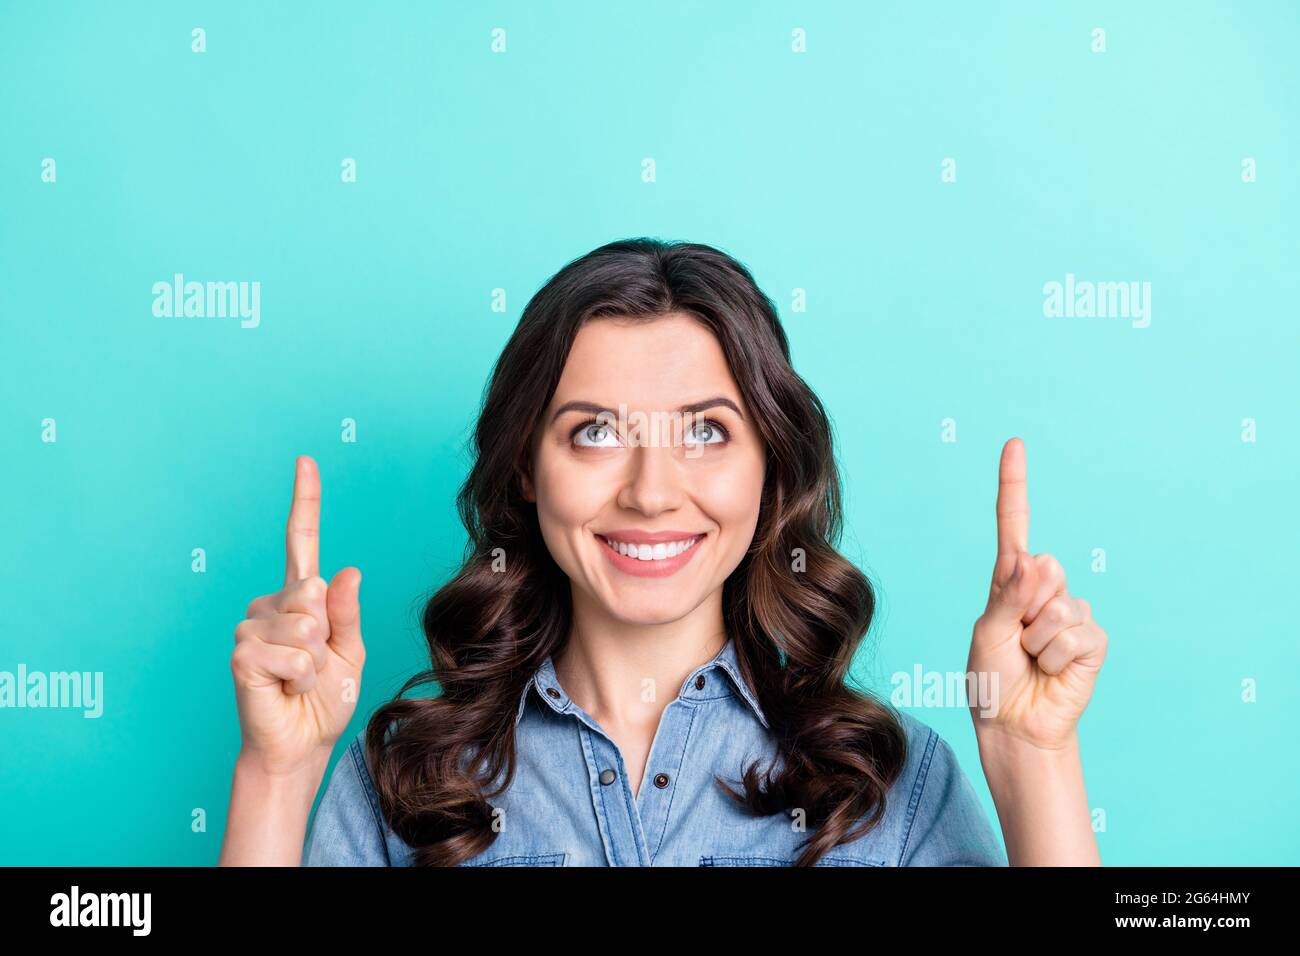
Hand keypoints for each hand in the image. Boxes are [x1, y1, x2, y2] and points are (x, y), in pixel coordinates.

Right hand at [229, 456, 364, 776]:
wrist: (302, 744)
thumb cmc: (325, 699)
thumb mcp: (350, 651)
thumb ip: (346, 613)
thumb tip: (347, 571)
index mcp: (302, 598)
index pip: (301, 541)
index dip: (304, 500)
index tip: (305, 461)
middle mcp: (272, 604)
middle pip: (313, 592)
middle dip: (326, 633)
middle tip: (314, 664)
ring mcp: (251, 627)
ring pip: (304, 625)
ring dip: (314, 661)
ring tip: (299, 679)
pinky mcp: (241, 654)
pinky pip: (290, 653)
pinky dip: (300, 675)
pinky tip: (285, 687)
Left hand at [966, 438, 1107, 751]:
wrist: (1014, 724)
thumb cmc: (992, 678)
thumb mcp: (987, 633)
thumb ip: (1008, 596)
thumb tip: (1033, 558)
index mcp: (1008, 580)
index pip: (1014, 525)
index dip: (1015, 485)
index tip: (1014, 444)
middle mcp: (1042, 589)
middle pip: (1042, 566)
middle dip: (1023, 607)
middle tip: (1016, 640)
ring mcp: (1071, 611)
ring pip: (1057, 605)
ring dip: (1036, 640)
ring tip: (1031, 659)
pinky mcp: (1092, 638)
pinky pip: (1075, 632)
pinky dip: (1055, 656)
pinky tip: (1052, 670)